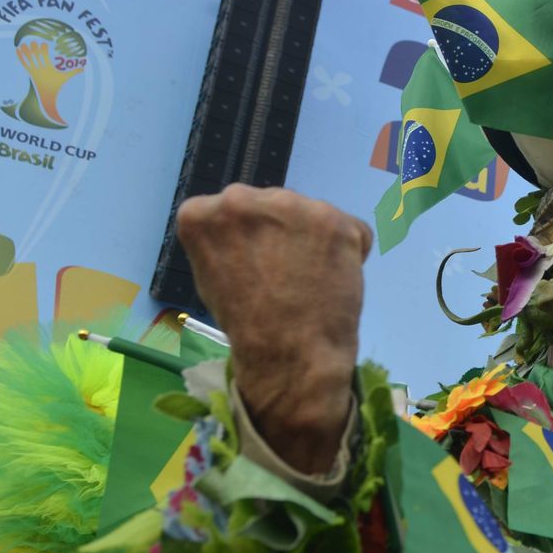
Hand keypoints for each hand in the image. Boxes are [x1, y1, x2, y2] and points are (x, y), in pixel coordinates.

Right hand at [176, 185, 372, 474]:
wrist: (289, 354)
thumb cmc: (246, 322)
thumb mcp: (211, 273)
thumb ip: (227, 239)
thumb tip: (253, 228)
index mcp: (201, 213)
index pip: (233, 210)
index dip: (251, 239)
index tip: (253, 264)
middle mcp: (241, 198)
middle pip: (273, 205)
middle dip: (284, 232)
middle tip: (286, 274)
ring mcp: (290, 205)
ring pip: (311, 214)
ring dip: (316, 239)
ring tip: (311, 280)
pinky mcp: (333, 219)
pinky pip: (350, 227)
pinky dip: (350, 250)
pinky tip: (335, 278)